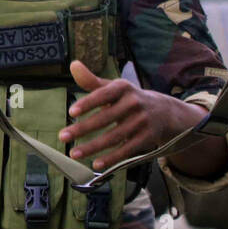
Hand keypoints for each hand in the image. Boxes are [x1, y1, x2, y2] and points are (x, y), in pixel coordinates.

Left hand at [58, 60, 205, 170]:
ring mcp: (141, 121)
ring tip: (74, 153)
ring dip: (92, 147)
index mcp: (123, 88)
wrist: (165, 112)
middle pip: (105, 118)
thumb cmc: (130, 98)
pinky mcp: (146, 138)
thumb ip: (92, 81)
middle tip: (62, 136)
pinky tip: (96, 164)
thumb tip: (73, 65)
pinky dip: (111, 158)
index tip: (72, 111)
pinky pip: (126, 150)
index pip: (104, 94)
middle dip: (83, 128)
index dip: (88, 103)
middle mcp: (133, 103)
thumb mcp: (114, 87)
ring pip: (114, 137)